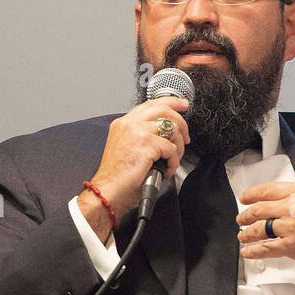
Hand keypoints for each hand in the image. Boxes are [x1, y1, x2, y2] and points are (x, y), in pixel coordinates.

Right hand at [80, 97, 190, 222]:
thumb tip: (164, 135)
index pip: (150, 104)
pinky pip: (171, 148)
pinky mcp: (146, 143)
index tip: (182, 105)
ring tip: (174, 159)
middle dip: (181, 121)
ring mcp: (137, 131)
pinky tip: (167, 169)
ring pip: (171, 128)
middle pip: (163, 109)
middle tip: (186, 136)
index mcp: (123, 123)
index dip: (170, 103)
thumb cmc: (116, 178)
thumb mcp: (126, 148)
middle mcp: (129, 123)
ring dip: (179, 146)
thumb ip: (141, 136)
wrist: (108, 191)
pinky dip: (174, 161)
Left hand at [235, 141, 294, 268]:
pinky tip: (248, 252)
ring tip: (242, 236)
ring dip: (247, 233)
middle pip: (260, 210)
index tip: (245, 198)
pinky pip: (268, 248)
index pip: (268, 190)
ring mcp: (291, 228)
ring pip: (261, 229)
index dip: (252, 194)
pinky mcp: (294, 247)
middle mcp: (291, 208)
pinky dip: (255, 251)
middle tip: (240, 218)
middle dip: (246, 215)